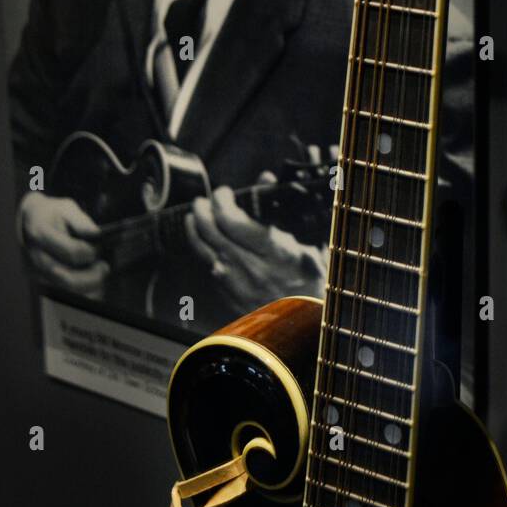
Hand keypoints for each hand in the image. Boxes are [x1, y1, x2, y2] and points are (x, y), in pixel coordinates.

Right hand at [17, 192, 109, 296]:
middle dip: (92, 276)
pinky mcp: (40, 281)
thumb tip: (97, 234)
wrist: (28, 222)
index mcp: (41, 234)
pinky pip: (63, 292)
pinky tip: (90, 278)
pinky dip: (80, 288)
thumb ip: (81, 221)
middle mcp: (36, 257)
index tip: (99, 247)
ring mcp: (36, 272)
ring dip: (88, 284)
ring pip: (66, 290)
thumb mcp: (66, 208)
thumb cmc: (52, 214)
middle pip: (68, 278)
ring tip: (99, 272)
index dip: (90, 252)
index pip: (71, 251)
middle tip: (104, 267)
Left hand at [184, 165, 328, 314]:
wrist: (311, 326)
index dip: (221, 201)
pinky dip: (203, 252)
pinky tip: (203, 244)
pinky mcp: (231, 297)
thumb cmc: (315, 283)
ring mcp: (237, 284)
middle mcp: (251, 268)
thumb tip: (266, 180)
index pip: (231, 220)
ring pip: (203, 251)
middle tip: (203, 201)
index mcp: (273, 252)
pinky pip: (209, 269)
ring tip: (192, 217)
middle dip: (202, 210)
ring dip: (194, 230)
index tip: (225, 193)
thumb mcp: (310, 242)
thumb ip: (284, 209)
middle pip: (211, 232)